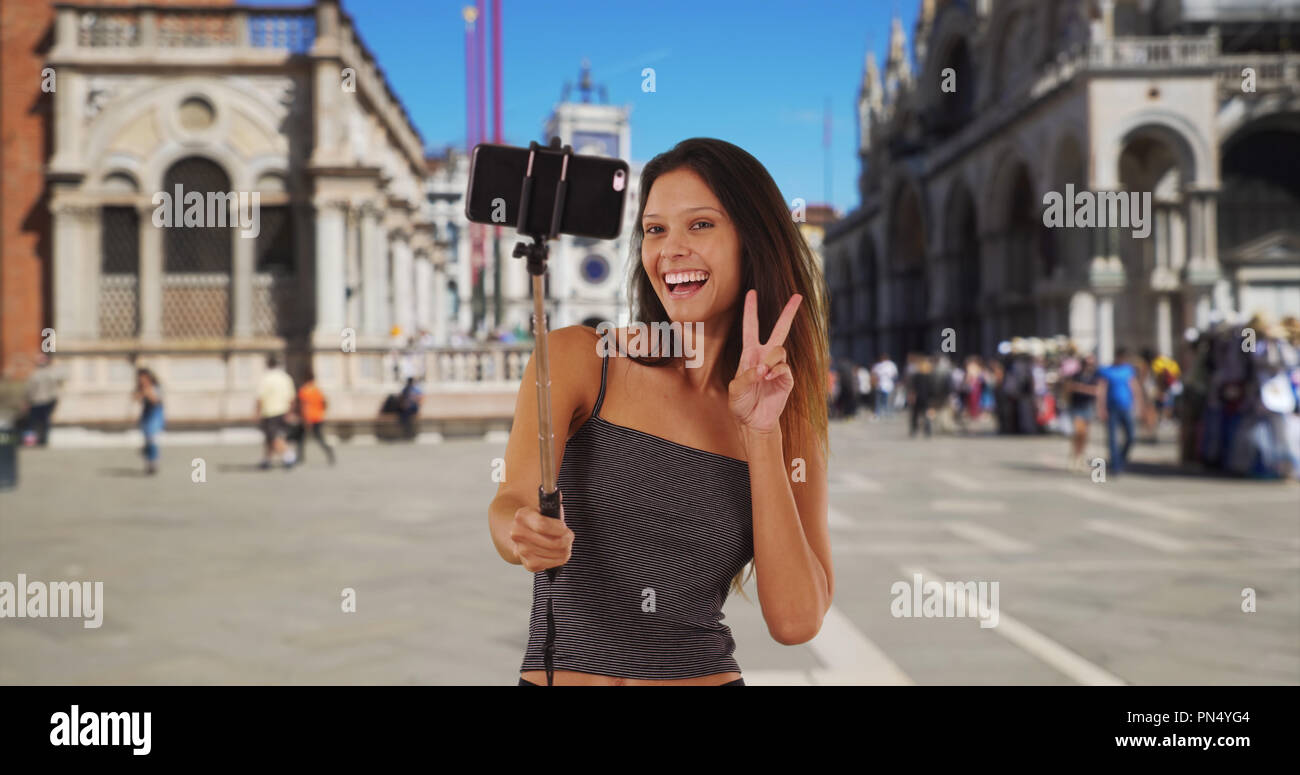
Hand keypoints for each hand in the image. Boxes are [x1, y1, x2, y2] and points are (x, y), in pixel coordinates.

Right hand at [509, 494, 573, 572]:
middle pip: (552, 542)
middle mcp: (518, 534)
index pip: (542, 525)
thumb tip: (557, 495)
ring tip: (565, 544)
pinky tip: (558, 553)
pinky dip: (558, 560)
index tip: (565, 527)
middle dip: (567, 540)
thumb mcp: (543, 507)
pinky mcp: (528, 564)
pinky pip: (549, 565)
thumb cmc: (537, 519)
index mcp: (522, 516)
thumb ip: (552, 501)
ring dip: (565, 550)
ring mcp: (521, 550)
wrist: (520, 533)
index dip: (558, 528)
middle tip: (569, 536)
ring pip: (554, 555)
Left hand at [728, 289, 801, 434]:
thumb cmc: (741, 404)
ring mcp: (778, 366)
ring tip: (763, 374)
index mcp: (750, 353)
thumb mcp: (735, 390)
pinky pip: (785, 367)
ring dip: (771, 359)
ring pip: (780, 350)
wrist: (754, 421)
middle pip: (780, 329)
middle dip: (789, 313)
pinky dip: (777, 372)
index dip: (751, 310)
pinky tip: (769, 379)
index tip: (752, 292)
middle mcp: (765, 356)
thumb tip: (763, 368)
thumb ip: (746, 377)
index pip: (751, 327)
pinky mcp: (787, 378)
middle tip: (798, 296)